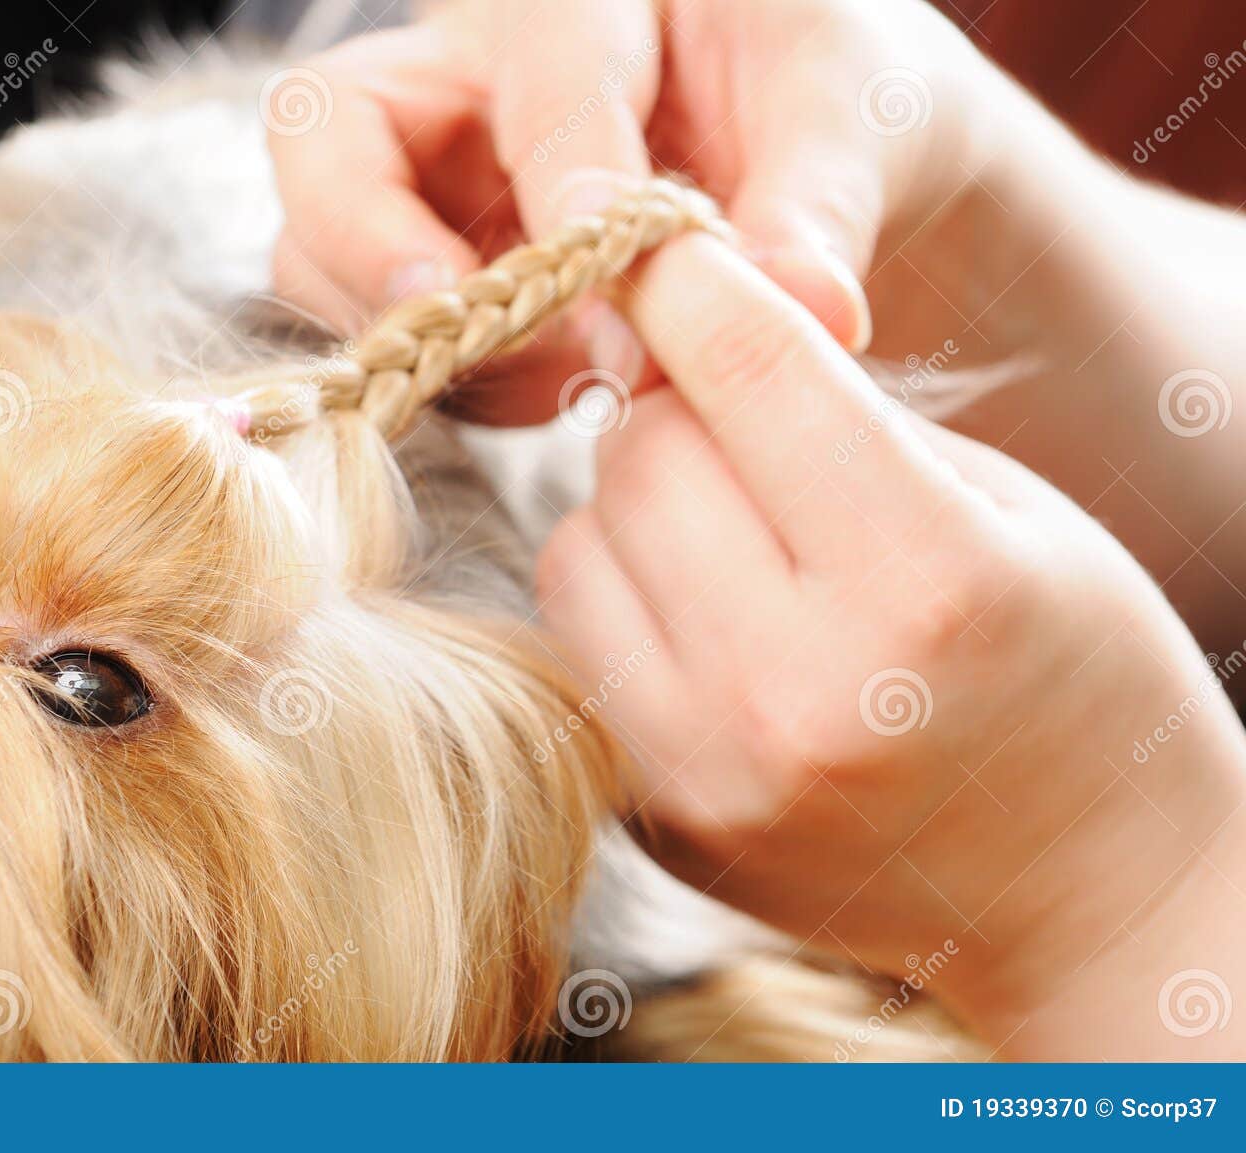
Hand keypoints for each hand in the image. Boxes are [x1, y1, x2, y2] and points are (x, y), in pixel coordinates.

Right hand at [266, 0, 1004, 422]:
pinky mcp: (446, 282)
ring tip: (563, 379)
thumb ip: (821, 210)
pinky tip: (565, 395)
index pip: (537, 76)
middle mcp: (471, 84)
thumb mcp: (858, 120)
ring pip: (326, 252)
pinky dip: (467, 383)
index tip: (618, 279)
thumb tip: (808, 313)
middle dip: (372, 239)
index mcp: (583, 1)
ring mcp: (439, 188)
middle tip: (459, 315)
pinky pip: (396, 337)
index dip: (566, 182)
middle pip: (329, 135)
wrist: (832, 166)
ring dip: (421, 332)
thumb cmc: (837, 104)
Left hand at [535, 229, 1245, 1057]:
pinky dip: (623, 606)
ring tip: (731, 541)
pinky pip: (580, 648)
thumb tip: (676, 334)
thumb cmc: (1074, 670)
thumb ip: (839, 417)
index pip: (745, 362)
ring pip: (575, 546)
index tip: (664, 242)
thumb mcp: (1007, 510)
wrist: (1092, 898)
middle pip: (636, 453)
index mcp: (921, 581)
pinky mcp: (661, 820)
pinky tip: (709, 625)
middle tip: (742, 433)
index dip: (689, 274)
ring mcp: (712, 773)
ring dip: (635, 514)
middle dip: (676, 412)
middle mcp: (796, 689)